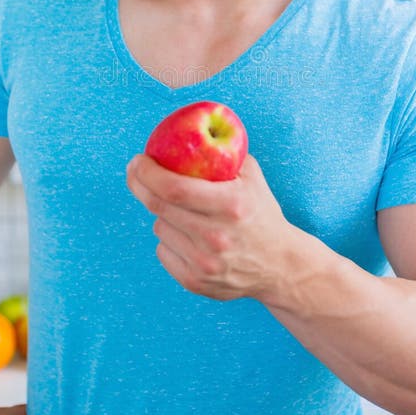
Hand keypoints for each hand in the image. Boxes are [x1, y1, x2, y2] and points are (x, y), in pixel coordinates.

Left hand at [126, 153, 294, 302]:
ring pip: (160, 226)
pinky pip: (163, 250)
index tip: (138, 160)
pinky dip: (169, 238)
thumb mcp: (251, 177)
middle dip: (140, 184)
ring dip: (163, 213)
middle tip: (136, 172)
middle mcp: (216, 236)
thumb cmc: (261, 213)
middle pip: (159, 206)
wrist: (279, 265)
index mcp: (231, 205)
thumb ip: (223, 153)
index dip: (148, 172)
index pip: (174, 188)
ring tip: (184, 211)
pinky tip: (188, 236)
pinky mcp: (195, 282)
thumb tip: (189, 132)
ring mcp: (204, 262)